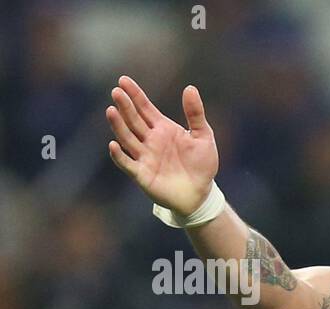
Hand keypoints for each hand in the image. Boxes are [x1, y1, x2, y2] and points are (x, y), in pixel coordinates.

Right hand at [106, 76, 218, 215]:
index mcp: (162, 128)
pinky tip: (113, 144)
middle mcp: (149, 140)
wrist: (201, 194)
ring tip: (111, 111)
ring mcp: (144, 156)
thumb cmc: (202, 165)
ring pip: (127, 138)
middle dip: (125, 106)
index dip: (135, 94)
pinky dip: (119, 155)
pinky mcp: (142, 174)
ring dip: (118, 126)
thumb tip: (190, 88)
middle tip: (116, 92)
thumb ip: (195, 114)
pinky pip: (127, 163)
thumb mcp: (204, 137)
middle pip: (133, 120)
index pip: (145, 108)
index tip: (123, 80)